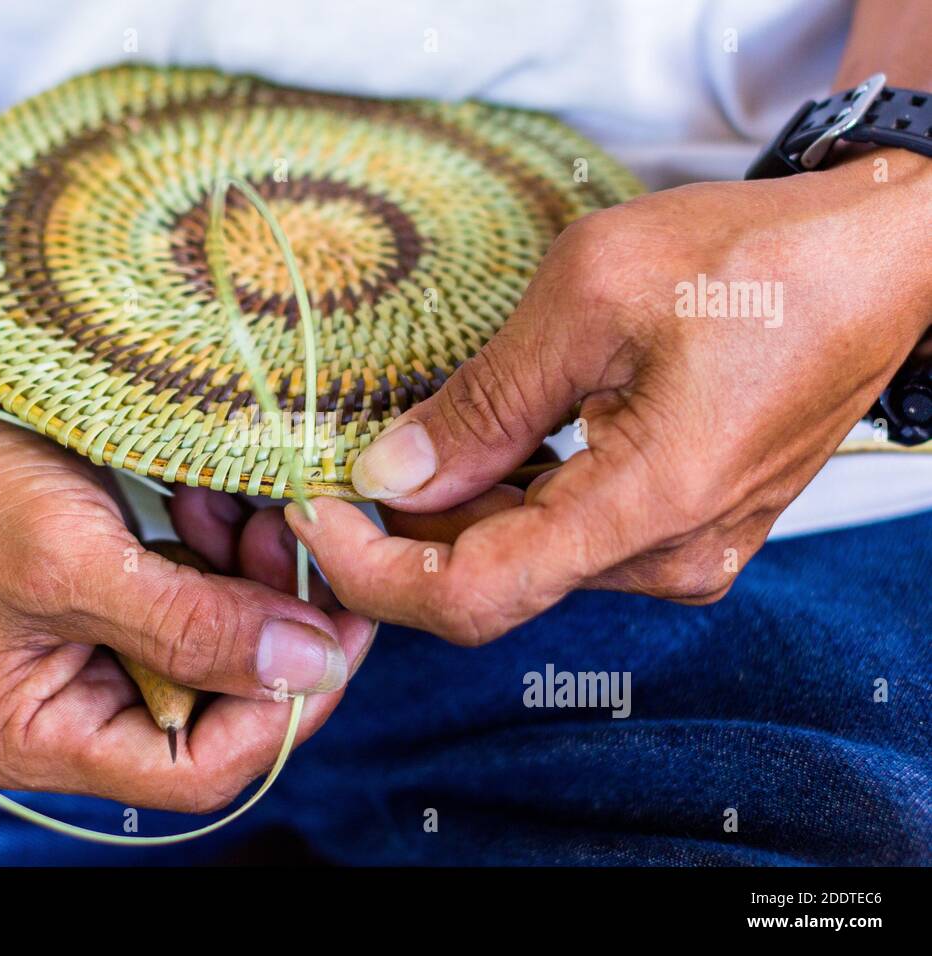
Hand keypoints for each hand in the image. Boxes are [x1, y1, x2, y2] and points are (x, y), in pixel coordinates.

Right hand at [0, 409, 373, 812]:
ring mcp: (97, 645)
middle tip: (299, 545)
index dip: (283, 711)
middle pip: (221, 705)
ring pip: (221, 642)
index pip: (198, 769)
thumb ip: (191, 628)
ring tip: (251, 510)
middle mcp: (76, 705)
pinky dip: (221, 550)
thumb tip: (310, 666)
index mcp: (44, 735)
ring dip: (252, 579)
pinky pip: (198, 591)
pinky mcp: (113, 588)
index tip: (340, 633)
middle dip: (272, 628)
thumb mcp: (70, 564)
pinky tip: (213, 502)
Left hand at [287, 151, 931, 643]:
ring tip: (416, 433)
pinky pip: (570, 536)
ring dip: (457, 508)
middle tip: (344, 452)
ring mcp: (686, 550)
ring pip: (527, 558)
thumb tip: (392, 474)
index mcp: (651, 508)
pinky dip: (511, 499)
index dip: (374, 571)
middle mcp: (672, 557)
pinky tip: (489, 442)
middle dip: (405, 526)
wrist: (877, 258)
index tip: (315, 511)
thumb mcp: (590, 297)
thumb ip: (483, 402)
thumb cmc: (760, 257)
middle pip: (490, 578)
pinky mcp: (688, 527)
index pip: (472, 599)